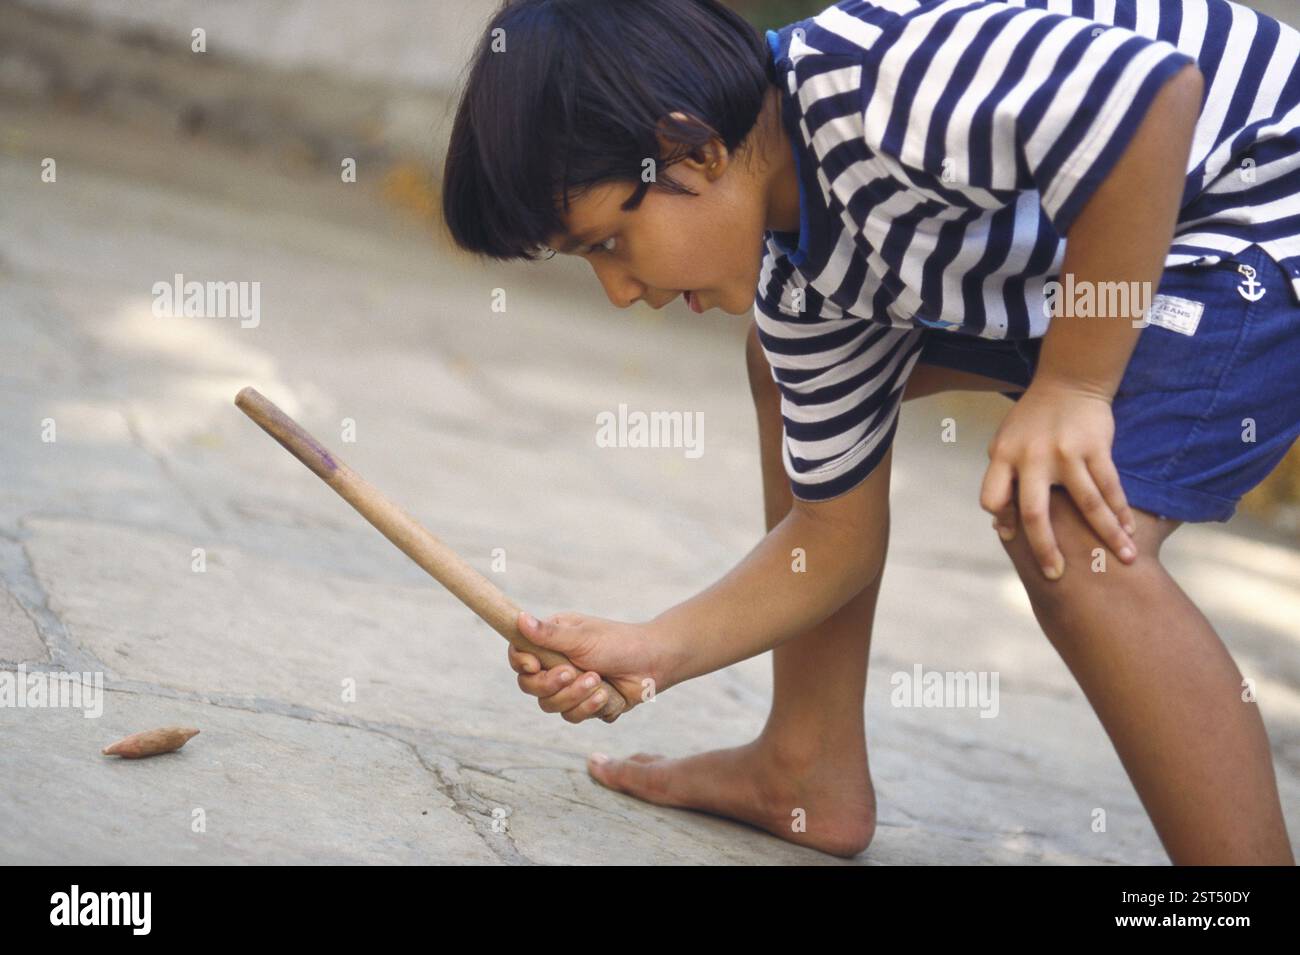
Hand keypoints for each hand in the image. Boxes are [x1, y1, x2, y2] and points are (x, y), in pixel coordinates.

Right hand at [506, 611, 672, 723]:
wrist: (653, 662)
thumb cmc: (619, 642)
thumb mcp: (582, 637)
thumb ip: (550, 634)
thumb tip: (520, 619)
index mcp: (551, 642)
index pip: (519, 656)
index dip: (522, 664)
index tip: (534, 665)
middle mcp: (556, 665)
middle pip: (530, 686)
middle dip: (552, 684)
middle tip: (573, 673)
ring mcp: (569, 687)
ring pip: (551, 705)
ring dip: (575, 696)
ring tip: (598, 681)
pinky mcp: (583, 705)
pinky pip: (573, 716)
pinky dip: (589, 707)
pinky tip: (606, 695)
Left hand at [979, 377, 1136, 578]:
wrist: (1068, 382)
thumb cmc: (1031, 421)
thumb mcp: (1005, 443)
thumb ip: (1003, 479)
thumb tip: (1002, 526)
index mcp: (1003, 457)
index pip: (992, 499)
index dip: (1002, 520)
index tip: (1014, 537)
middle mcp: (1032, 458)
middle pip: (1035, 514)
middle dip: (1045, 549)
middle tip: (1056, 575)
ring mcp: (1066, 453)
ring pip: (1088, 505)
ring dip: (1107, 536)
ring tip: (1123, 560)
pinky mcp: (1095, 448)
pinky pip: (1111, 487)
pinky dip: (1121, 511)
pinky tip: (1129, 531)